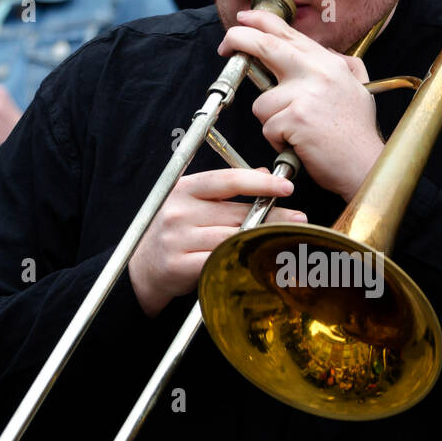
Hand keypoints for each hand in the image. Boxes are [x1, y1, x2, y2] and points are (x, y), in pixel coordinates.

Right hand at [127, 166, 307, 318]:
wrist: (141, 268)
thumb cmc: (174, 232)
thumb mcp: (192, 202)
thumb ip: (225, 188)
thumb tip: (264, 173)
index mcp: (184, 189)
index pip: (227, 180)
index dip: (260, 182)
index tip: (287, 187)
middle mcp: (179, 211)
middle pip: (237, 213)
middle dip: (272, 216)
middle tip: (300, 219)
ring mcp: (177, 239)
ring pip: (232, 239)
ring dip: (262, 240)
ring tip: (286, 240)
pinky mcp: (179, 265)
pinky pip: (220, 262)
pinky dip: (243, 261)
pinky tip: (261, 261)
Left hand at [219, 9, 384, 201]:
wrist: (366, 165)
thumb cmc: (357, 134)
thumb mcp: (357, 88)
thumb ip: (342, 65)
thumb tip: (323, 50)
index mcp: (329, 63)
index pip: (289, 33)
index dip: (261, 22)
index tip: (243, 20)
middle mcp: (317, 72)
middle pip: (266, 45)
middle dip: (239, 39)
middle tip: (225, 46)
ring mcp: (305, 94)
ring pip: (262, 103)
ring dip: (272, 122)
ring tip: (297, 132)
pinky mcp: (296, 118)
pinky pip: (268, 127)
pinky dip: (278, 141)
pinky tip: (299, 145)